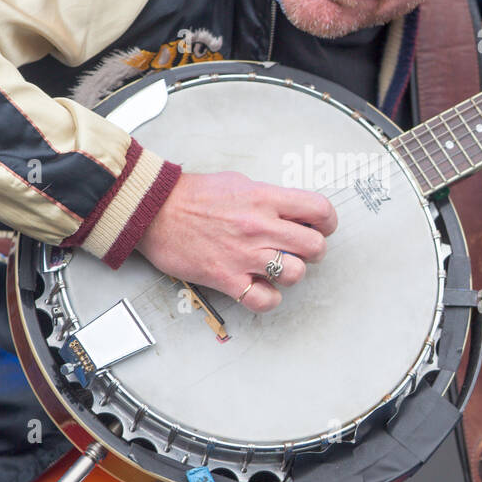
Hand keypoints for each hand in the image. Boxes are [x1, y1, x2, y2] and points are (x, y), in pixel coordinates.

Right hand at [135, 171, 337, 311]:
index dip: (327, 222)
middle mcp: (260, 227)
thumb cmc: (192, 196)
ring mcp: (244, 255)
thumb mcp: (239, 182)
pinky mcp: (226, 278)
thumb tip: (292, 211)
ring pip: (296, 274)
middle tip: (299, 249)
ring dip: (291, 273)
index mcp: (264, 199)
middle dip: (312, 250)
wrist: (153, 210)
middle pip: (315, 247)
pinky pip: (264, 299)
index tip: (322, 227)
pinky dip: (268, 298)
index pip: (319, 210)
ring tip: (277, 267)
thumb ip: (268, 198)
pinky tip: (261, 288)